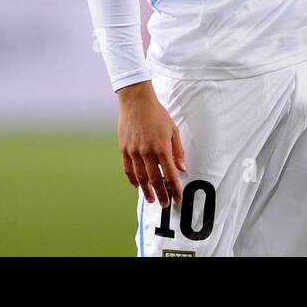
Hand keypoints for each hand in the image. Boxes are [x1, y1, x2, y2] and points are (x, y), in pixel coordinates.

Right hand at [117, 81, 185, 205]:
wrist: (136, 102)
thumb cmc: (157, 114)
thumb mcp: (173, 130)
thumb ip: (178, 151)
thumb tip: (182, 168)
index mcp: (162, 147)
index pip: (170, 173)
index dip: (175, 188)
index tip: (178, 198)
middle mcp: (147, 152)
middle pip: (154, 179)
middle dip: (161, 194)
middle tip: (165, 204)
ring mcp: (134, 152)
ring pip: (140, 177)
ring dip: (146, 190)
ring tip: (151, 199)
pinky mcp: (124, 149)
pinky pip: (128, 169)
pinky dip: (132, 179)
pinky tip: (137, 185)